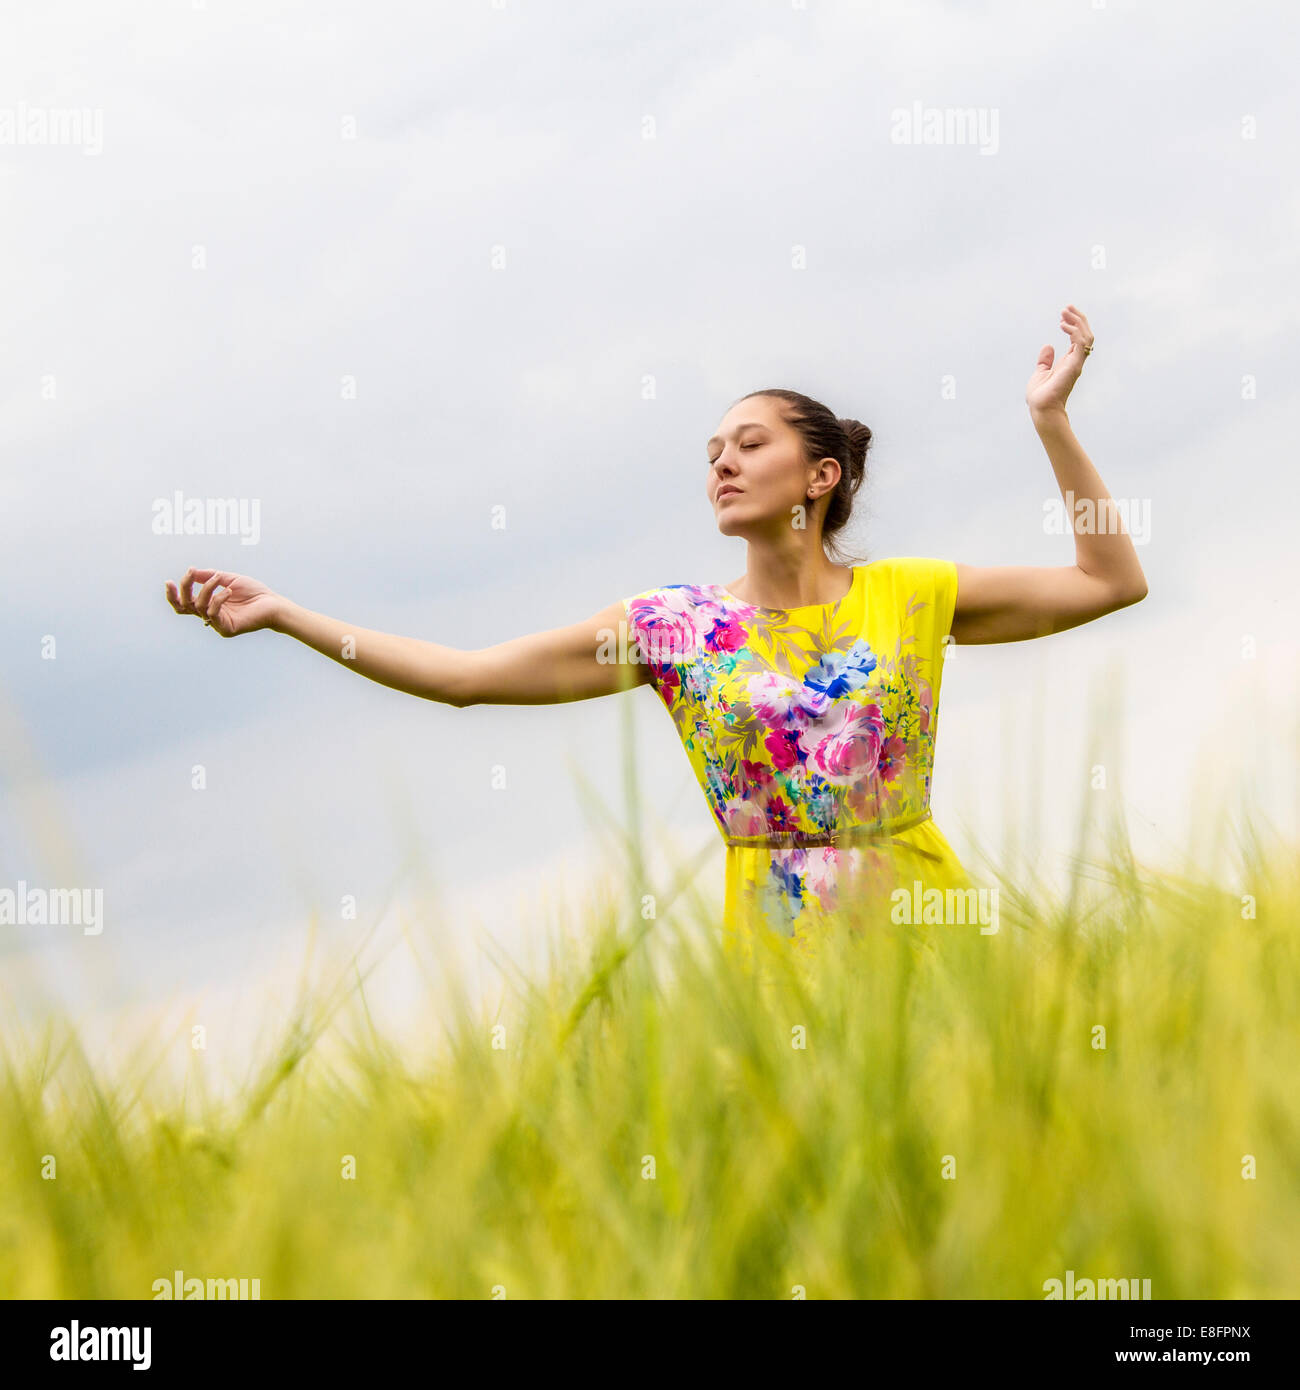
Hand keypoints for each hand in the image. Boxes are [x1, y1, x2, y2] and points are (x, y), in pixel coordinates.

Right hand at [165, 568, 283, 636]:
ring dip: (207, 588)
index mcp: (208, 604)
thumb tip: (191, 572)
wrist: (273, 603)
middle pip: (185, 606)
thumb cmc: (254, 592)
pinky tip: (228, 591)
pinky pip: (212, 613)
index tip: (168, 581)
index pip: (184, 603)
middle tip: (188, 574)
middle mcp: (210, 615)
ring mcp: (217, 623)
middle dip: (183, 589)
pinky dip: (217, 599)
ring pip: (198, 606)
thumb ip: (209, 576)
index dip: (173, 595)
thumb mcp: (228, 579)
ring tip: (220, 578)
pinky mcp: (225, 629)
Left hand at [1026, 304, 1094, 419]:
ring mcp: (1077, 362)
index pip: (1078, 338)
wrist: (1042, 408)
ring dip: (1077, 322)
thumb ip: (1045, 360)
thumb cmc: (1041, 395)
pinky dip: (1074, 331)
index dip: (1074, 324)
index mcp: (1069, 361)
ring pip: (1086, 336)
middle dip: (1078, 319)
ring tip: (1065, 312)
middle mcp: (1076, 360)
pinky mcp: (1074, 365)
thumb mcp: (1040, 372)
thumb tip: (1048, 346)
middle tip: (1066, 308)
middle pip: (1085, 334)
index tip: (1063, 314)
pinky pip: (1080, 343)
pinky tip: (1063, 325)